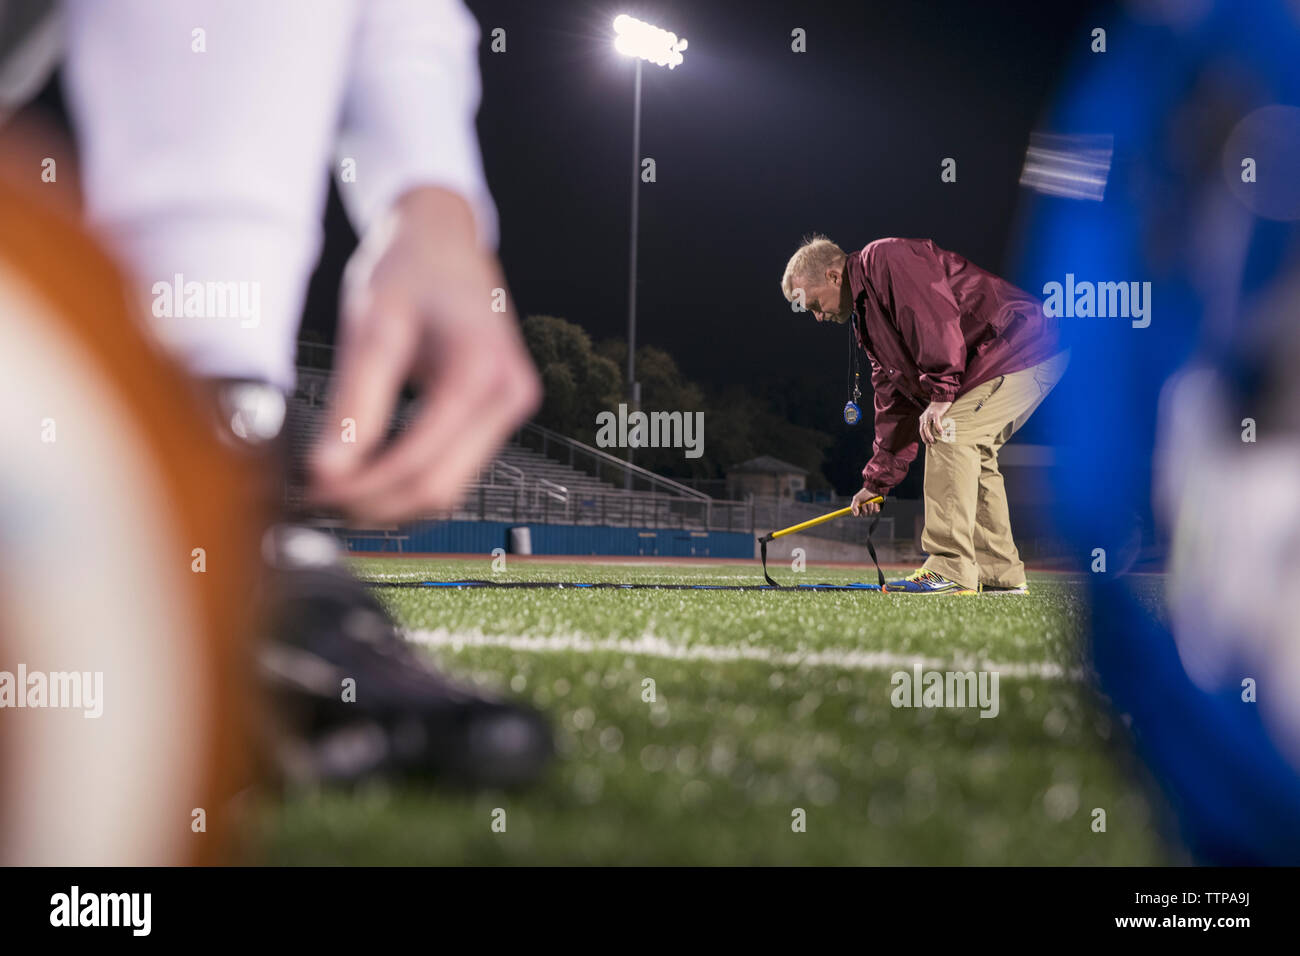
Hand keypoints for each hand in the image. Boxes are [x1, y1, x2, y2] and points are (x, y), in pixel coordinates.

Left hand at [309, 187, 541, 522]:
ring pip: (448, 489)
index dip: (363, 487)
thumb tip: (325, 471)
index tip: (313, 490)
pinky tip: (368, 473)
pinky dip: (409, 481)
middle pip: (439, 488)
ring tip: (336, 490)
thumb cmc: (410, 270)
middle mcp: (509, 397)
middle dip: (375, 503)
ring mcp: (511, 408)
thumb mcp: (373, 327)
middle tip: (317, 499)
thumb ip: (354, 403)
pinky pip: (454, 470)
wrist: (445, 240)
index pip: (420, 461)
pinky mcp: (499, 414)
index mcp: (481, 372)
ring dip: (391, 501)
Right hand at [851, 487, 882, 515]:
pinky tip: (875, 503)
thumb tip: (855, 515)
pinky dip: (875, 506)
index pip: (858, 515)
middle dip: (865, 508)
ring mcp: (871, 510)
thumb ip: (854, 507)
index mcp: (859, 509)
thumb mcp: (856, 499)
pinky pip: (876, 511)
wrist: (872, 489)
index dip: (859, 512)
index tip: (860, 508)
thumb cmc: (863, 494)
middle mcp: (865, 510)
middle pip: (864, 515)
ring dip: (870, 506)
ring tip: (870, 501)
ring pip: (870, 513)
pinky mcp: (876, 509)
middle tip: (865, 503)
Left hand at [918, 400, 952, 444]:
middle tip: (931, 444)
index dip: (923, 438)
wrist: (941, 397)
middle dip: (926, 438)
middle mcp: (924, 417)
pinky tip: (941, 433)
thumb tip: (935, 432)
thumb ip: (931, 422)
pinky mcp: (935, 413)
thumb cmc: (938, 408)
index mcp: (922, 418)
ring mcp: (929, 415)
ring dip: (930, 435)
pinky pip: (936, 422)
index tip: (927, 444)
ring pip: (927, 427)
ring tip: (934, 441)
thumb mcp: (931, 415)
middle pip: (922, 430)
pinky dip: (938, 428)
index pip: (921, 430)